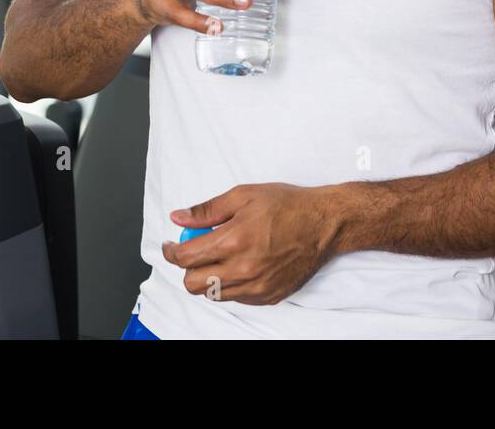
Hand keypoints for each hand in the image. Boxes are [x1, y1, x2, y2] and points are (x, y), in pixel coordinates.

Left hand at [162, 183, 344, 304]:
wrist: (324, 223)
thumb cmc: (288, 206)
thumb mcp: (244, 195)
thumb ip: (207, 210)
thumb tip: (178, 217)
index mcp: (233, 240)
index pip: (185, 257)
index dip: (170, 251)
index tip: (171, 245)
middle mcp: (242, 269)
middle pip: (193, 283)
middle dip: (187, 268)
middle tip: (195, 252)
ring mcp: (256, 286)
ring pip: (212, 294)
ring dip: (208, 277)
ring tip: (221, 257)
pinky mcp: (267, 296)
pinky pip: (235, 298)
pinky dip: (230, 284)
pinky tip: (240, 265)